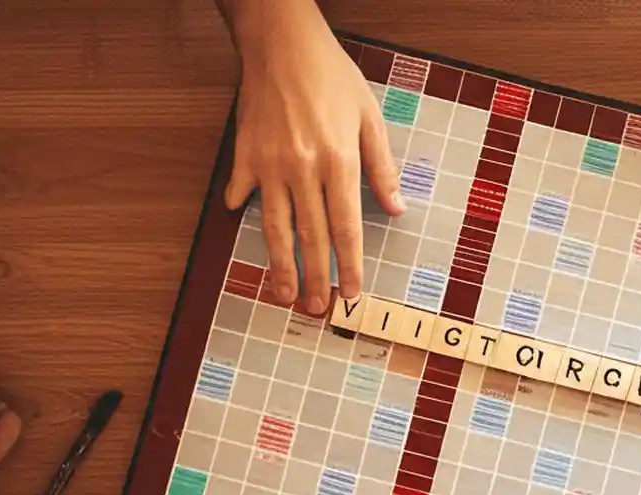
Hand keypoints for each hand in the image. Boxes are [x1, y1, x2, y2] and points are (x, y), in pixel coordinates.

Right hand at [222, 0, 404, 314]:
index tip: (353, 292)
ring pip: (276, 228)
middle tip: (318, 307)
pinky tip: (244, 226)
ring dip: (281, 265)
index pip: (346, 228)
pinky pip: (242, 192)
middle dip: (316, 278)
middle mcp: (303, 169)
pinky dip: (243, 211)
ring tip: (283, 294)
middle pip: (311, 237)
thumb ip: (382, 166)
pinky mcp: (245, 155)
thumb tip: (397, 208)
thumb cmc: (330, 75)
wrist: (281, 42)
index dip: (350, 264)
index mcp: (338, 162)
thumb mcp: (369, 116)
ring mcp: (269, 165)